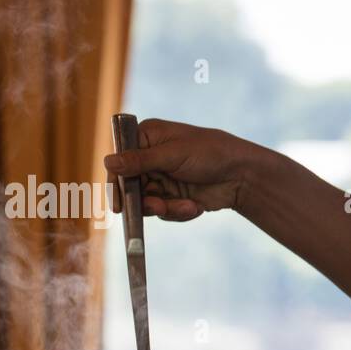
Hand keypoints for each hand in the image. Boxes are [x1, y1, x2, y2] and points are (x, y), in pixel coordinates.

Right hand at [103, 118, 255, 221]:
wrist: (242, 175)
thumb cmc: (210, 153)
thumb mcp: (173, 154)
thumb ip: (140, 161)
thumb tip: (108, 162)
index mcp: (147, 138)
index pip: (120, 160)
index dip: (117, 181)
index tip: (118, 202)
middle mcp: (151, 158)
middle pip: (130, 185)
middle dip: (143, 200)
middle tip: (156, 206)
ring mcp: (162, 179)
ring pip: (147, 202)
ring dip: (165, 208)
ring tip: (184, 206)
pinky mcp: (174, 197)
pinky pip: (165, 211)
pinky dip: (179, 211)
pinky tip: (196, 207)